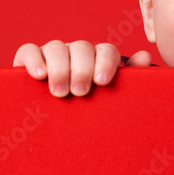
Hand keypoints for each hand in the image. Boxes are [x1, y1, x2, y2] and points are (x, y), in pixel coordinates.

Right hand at [13, 40, 152, 96]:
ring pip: (57, 47)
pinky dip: (34, 60)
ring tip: (60, 93)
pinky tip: (39, 76)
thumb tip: (144, 56)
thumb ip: (129, 80)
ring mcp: (52, 54)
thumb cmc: (90, 110)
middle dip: (82, 69)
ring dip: (59, 68)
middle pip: (82, 47)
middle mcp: (76, 52)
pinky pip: (29, 50)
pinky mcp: (29, 59)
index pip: (106, 51)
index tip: (102, 82)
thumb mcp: (109, 98)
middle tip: (80, 92)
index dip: (105, 63)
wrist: (56, 127)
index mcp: (98, 59)